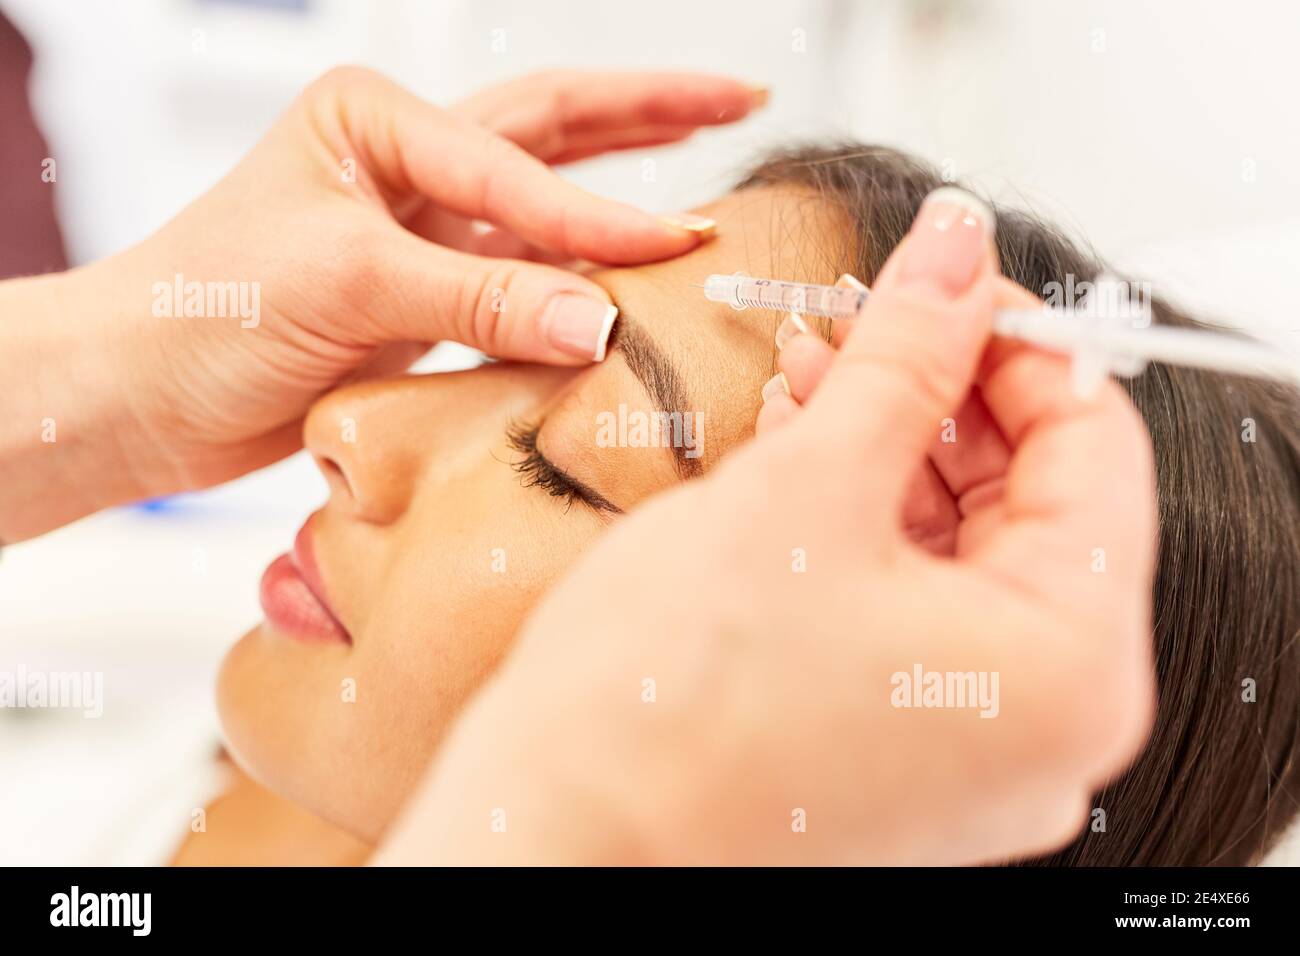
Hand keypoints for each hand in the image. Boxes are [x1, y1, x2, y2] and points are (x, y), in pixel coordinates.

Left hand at [7, 69, 761, 537]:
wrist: (144, 392)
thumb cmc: (205, 310)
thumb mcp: (347, 284)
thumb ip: (481, 301)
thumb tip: (604, 322)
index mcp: (373, 119)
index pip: (516, 167)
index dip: (600, 213)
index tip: (681, 245)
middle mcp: (402, 159)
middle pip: (551, 126)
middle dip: (648, 110)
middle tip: (741, 97)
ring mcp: (418, 226)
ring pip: (544, 190)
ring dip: (623, 170)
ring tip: (708, 140)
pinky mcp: (424, 293)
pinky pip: (522, 273)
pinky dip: (579, 268)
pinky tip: (627, 258)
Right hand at [376, 189, 1156, 865]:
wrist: (554, 837)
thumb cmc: (660, 713)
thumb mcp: (806, 490)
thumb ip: (904, 355)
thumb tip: (959, 258)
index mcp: (1067, 671)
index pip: (1097, 446)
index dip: (1019, 338)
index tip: (953, 278)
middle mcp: (1041, 729)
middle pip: (1031, 500)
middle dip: (946, 391)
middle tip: (875, 314)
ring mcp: (970, 748)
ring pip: (964, 550)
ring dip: (897, 447)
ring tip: (821, 371)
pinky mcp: (902, 749)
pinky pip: (916, 606)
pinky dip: (869, 522)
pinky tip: (808, 452)